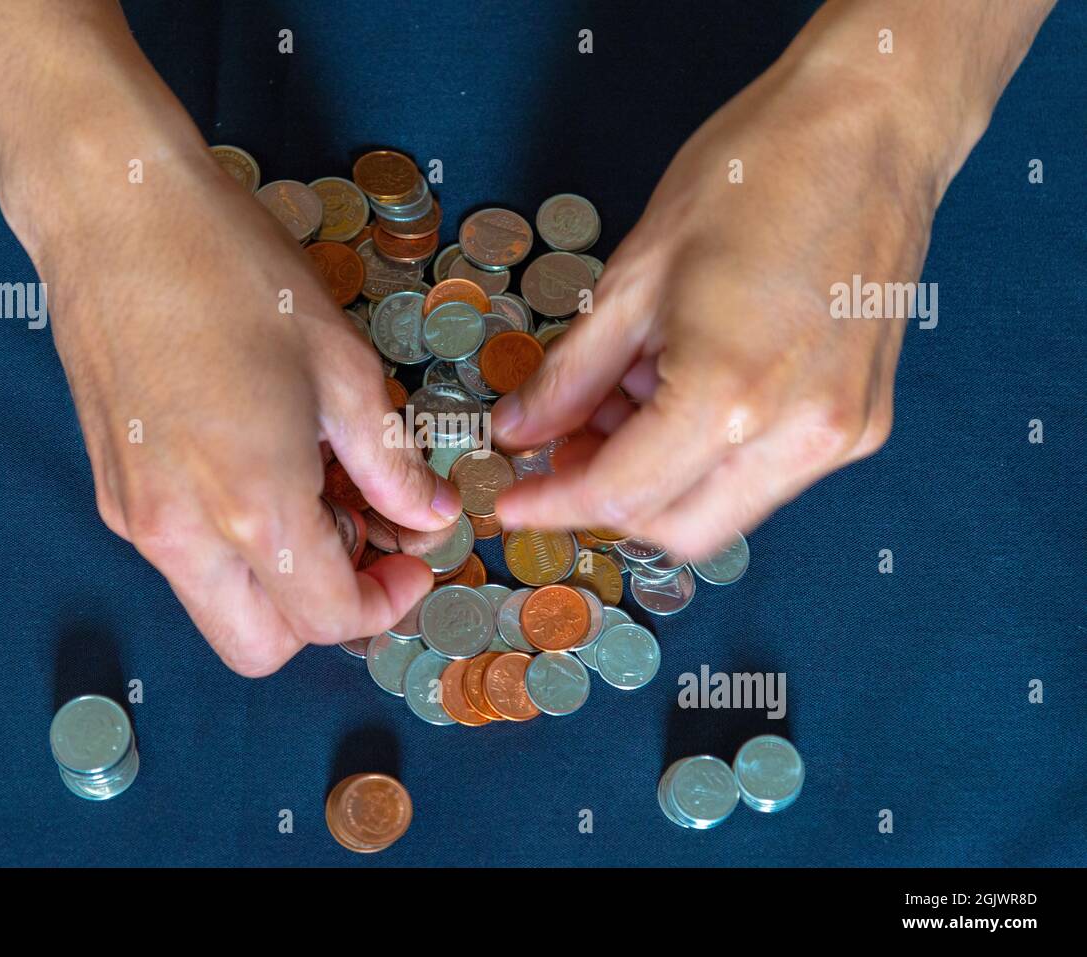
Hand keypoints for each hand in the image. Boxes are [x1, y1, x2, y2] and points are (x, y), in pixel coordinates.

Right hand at [40, 152, 460, 675]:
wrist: (114, 214)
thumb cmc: (236, 272)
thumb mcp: (342, 365)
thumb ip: (390, 462)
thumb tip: (429, 517)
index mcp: (253, 506)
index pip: (328, 620)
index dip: (387, 604)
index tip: (414, 557)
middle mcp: (182, 534)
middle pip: (261, 647)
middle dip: (325, 616)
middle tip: (366, 543)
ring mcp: (136, 518)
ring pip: (218, 609)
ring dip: (279, 586)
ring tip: (318, 494)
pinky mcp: (113, 492)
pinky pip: (184, 562)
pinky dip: (234, 549)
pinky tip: (262, 470)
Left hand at [492, 49, 942, 559]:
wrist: (871, 128)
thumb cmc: (753, 175)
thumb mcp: (633, 277)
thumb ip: (571, 375)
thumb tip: (520, 431)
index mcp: (729, 395)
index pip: (620, 494)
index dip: (553, 504)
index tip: (512, 500)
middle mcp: (797, 435)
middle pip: (677, 529)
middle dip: (608, 500)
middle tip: (563, 446)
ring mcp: (840, 435)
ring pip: (724, 511)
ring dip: (660, 478)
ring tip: (629, 393)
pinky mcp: (864, 422)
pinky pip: (767, 477)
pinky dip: (710, 456)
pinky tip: (686, 386)